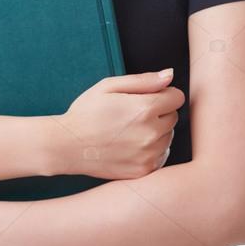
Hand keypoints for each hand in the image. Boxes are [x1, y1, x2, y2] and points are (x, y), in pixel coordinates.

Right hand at [59, 68, 183, 180]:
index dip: (162, 94)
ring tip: (130, 131)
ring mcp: (148, 155)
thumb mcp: (109, 86)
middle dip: (159, 113)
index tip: (147, 98)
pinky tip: (131, 145)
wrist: (67, 146)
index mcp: (144, 109)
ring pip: (168, 137)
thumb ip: (143, 80)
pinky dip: (151, 150)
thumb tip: (169, 75)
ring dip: (156, 132)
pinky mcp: (143, 170)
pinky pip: (161, 156)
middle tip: (133, 115)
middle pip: (173, 117)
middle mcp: (151, 134)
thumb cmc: (86, 113)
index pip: (177, 97)